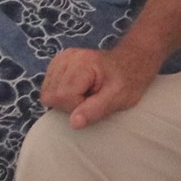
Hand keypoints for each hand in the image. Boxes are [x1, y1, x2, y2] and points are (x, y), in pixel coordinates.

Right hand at [43, 40, 164, 127]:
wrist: (132, 62)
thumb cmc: (128, 80)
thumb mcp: (118, 97)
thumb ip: (95, 110)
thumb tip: (73, 123)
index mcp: (81, 64)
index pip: (62, 97)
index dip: (77, 106)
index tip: (95, 100)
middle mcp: (67, 57)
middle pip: (51, 96)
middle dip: (69, 104)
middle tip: (90, 97)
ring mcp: (61, 58)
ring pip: (47, 92)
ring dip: (65, 99)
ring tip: (86, 92)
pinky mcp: (58, 63)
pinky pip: (48, 87)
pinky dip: (61, 92)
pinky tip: (78, 88)